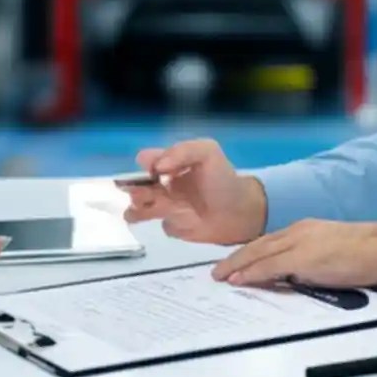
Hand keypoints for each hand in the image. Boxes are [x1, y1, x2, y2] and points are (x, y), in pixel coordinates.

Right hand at [120, 139, 266, 244]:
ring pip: (140, 208)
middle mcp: (165, 184)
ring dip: (135, 209)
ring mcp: (169, 206)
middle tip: (142, 194)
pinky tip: (180, 222)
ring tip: (138, 213)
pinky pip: (163, 226)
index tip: (155, 171)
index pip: (146, 160)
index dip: (145, 164)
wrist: (243, 211)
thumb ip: (182, 151)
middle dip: (134, 189)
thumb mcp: (208, 152)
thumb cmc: (224, 179)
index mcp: (171, 163)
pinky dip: (167, 223)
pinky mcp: (176, 226)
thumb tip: (158, 166)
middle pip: (137, 185)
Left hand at [211, 220, 376, 289]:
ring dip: (237, 265)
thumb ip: (310, 262)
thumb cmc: (366, 253)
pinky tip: (239, 279)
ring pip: (259, 253)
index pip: (269, 241)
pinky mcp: (305, 257)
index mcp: (305, 229)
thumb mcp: (330, 254)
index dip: (248, 252)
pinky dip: (252, 272)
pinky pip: (271, 265)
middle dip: (235, 258)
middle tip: (217, 271)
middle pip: (257, 245)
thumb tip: (294, 277)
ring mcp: (300, 242)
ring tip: (220, 276)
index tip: (234, 262)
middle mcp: (298, 231)